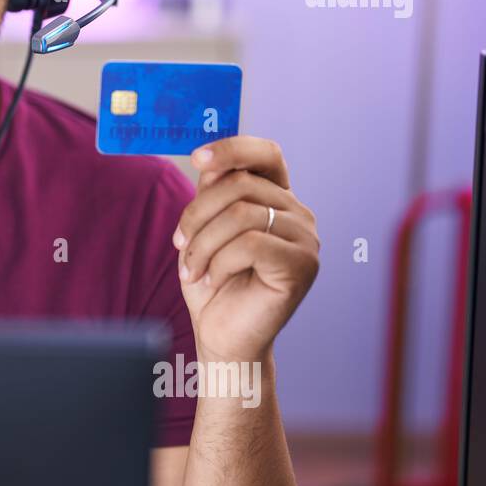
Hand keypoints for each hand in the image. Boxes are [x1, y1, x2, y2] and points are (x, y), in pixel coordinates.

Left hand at [172, 136, 319, 362]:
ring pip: (241, 214)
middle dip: (197, 213)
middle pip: (240, 184)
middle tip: (179, 245)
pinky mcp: (303, 265)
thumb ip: (212, 194)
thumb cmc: (212, 283)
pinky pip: (250, 244)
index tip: (197, 158)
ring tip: (191, 270)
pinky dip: (219, 262)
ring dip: (203, 243)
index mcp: (276, 199)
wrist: (223, 337)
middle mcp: (297, 214)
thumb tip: (209, 160)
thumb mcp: (203, 229)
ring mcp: (306, 239)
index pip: (266, 154)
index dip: (233, 148)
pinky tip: (213, 280)